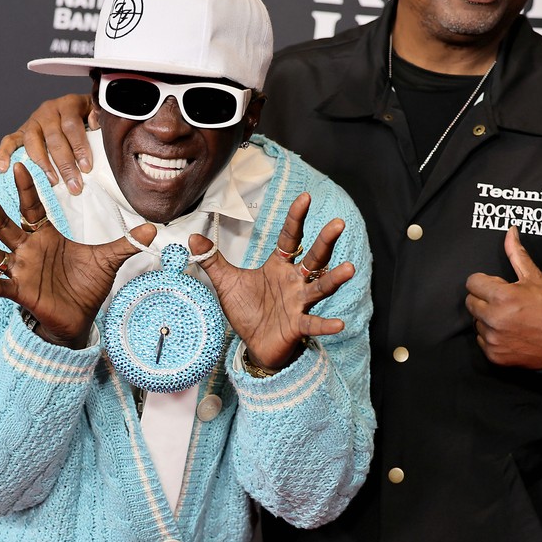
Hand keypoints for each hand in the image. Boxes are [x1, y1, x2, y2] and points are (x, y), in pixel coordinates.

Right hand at [0, 94, 95, 194]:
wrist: (72, 109)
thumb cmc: (87, 116)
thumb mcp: (96, 111)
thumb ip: (98, 115)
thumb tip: (95, 123)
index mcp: (68, 104)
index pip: (72, 126)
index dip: (79, 147)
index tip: (86, 168)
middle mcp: (48, 110)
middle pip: (54, 138)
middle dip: (65, 164)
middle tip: (74, 185)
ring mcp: (32, 121)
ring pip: (33, 142)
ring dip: (42, 164)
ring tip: (52, 182)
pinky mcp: (20, 132)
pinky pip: (8, 141)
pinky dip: (4, 154)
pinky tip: (4, 169)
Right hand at [0, 162, 154, 346]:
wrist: (81, 318)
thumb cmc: (87, 285)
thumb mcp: (108, 260)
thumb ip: (126, 242)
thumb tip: (152, 228)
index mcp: (46, 236)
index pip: (32, 208)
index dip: (26, 188)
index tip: (18, 165)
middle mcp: (27, 250)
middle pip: (5, 224)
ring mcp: (21, 270)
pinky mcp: (20, 292)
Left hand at [191, 193, 354, 369]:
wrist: (254, 345)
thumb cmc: (247, 311)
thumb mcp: (227, 282)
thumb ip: (213, 259)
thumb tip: (192, 237)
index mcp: (279, 266)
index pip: (290, 237)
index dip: (296, 218)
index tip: (305, 197)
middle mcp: (294, 281)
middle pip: (314, 258)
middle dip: (326, 241)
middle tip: (338, 223)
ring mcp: (299, 303)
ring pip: (320, 288)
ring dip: (334, 279)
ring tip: (349, 269)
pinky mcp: (298, 326)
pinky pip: (313, 324)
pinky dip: (325, 325)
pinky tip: (339, 324)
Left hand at [465, 226, 541, 368]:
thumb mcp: (535, 278)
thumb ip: (517, 254)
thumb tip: (510, 231)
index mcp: (502, 297)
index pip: (472, 283)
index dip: (484, 282)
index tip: (496, 285)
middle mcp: (493, 318)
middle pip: (470, 302)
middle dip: (483, 299)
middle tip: (503, 302)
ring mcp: (493, 339)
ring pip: (476, 322)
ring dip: (486, 318)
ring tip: (508, 318)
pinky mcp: (494, 355)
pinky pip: (482, 341)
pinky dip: (491, 336)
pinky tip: (509, 333)